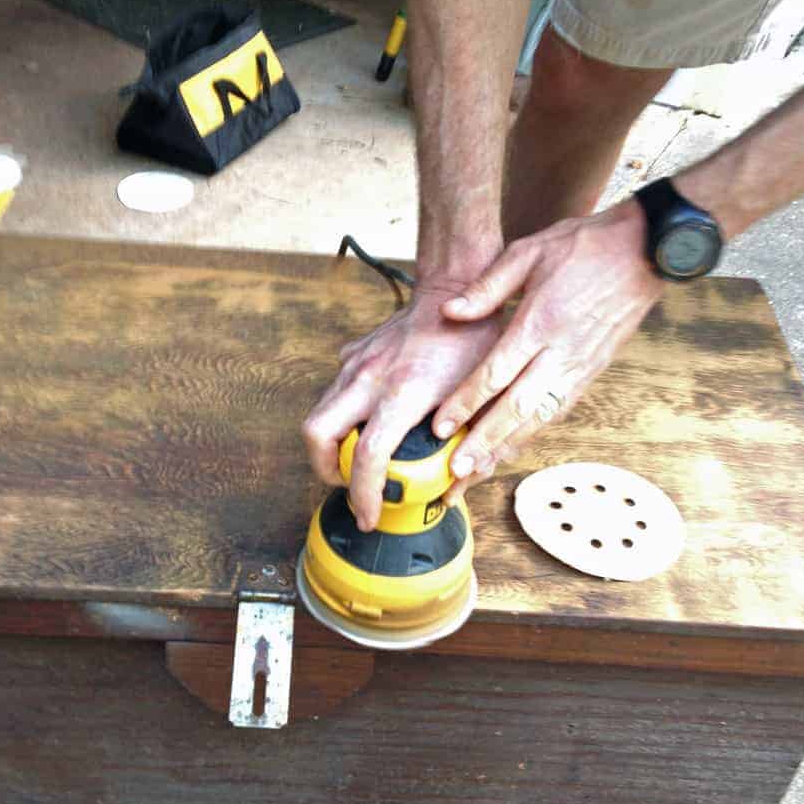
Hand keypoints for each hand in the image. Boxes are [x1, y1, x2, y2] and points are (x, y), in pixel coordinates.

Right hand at [302, 282, 503, 529]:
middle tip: (350, 485)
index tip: (369, 516)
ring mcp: (355, 364)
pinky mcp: (351, 355)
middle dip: (325, 470)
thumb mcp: (486, 397)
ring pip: (318, 415)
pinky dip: (342, 416)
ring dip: (330, 445)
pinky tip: (370, 419)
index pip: (368, 455)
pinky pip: (333, 394)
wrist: (452, 287)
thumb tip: (458, 487)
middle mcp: (369, 378)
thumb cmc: (473, 338)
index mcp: (404, 392)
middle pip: (317, 435)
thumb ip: (477, 446)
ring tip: (359, 460)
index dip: (363, 495)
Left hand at [432, 199, 663, 499]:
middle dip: (484, 442)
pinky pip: (556, 412)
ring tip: (477, 474)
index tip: (441, 427)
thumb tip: (449, 312)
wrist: (643, 251)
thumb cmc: (583, 246)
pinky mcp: (590, 373)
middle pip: (516, 408)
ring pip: (539, 418)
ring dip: (506, 448)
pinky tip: (509, 450)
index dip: (466, 403)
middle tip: (455, 471)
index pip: (496, 373)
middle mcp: (561, 353)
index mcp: (540, 322)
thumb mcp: (529, 251)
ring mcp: (579, 367)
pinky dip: (530, 435)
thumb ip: (487, 286)